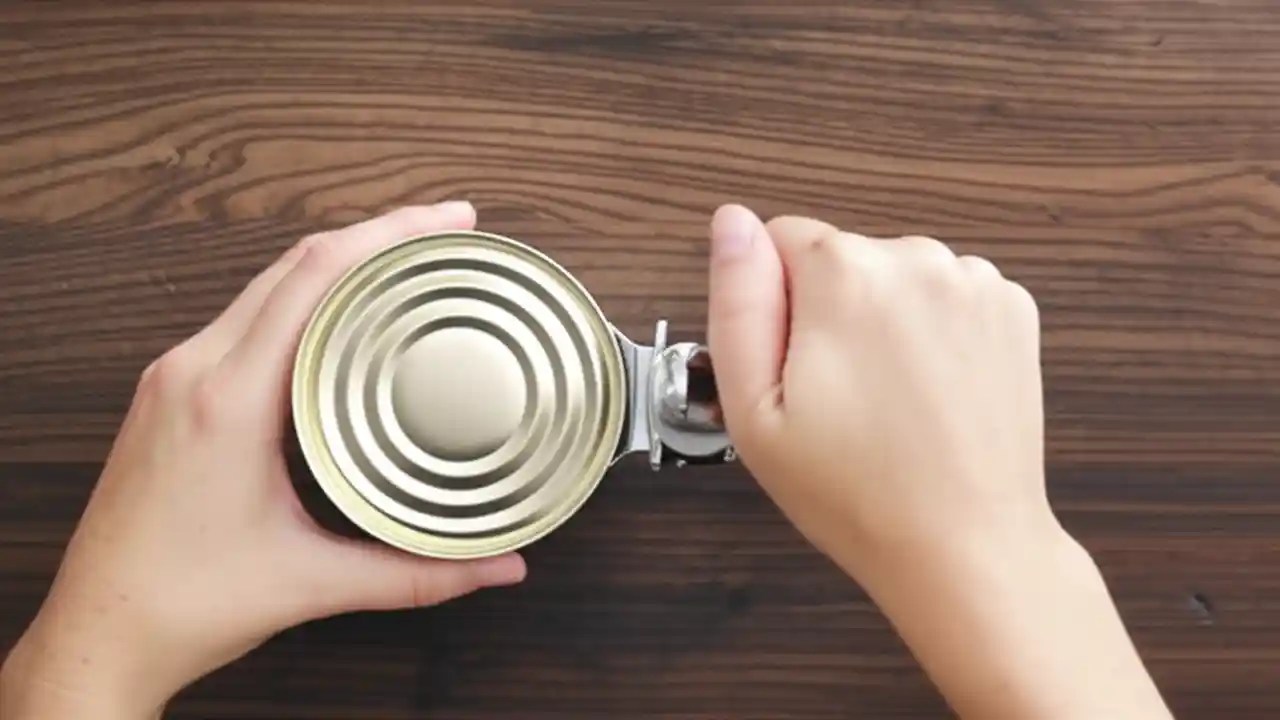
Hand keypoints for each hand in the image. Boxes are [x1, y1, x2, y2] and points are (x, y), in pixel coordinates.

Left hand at [1, 203, 526, 718]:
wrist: (99, 631)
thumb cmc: (184, 602)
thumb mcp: (314, 583)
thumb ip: (418, 573)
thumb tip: (500, 566)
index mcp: (229, 399)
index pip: (315, 278)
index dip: (389, 235)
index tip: (447, 220)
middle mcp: (193, 370)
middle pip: (293, 263)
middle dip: (375, 235)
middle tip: (445, 232)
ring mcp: (173, 376)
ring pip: (264, 286)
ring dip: (335, 264)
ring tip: (402, 266)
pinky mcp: (169, 393)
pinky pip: (242, 318)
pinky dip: (300, 300)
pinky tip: (338, 319)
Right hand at [705, 205, 1170, 718]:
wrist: (965, 545)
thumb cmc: (856, 492)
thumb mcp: (754, 410)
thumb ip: (736, 302)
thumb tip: (732, 222)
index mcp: (844, 276)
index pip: (777, 240)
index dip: (773, 308)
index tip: (795, 369)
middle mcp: (915, 259)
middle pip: (839, 256)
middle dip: (829, 312)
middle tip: (838, 396)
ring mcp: (973, 281)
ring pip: (893, 274)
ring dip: (885, 319)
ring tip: (889, 400)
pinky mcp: (1012, 308)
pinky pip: (946, 294)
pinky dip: (935, 330)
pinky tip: (930, 391)